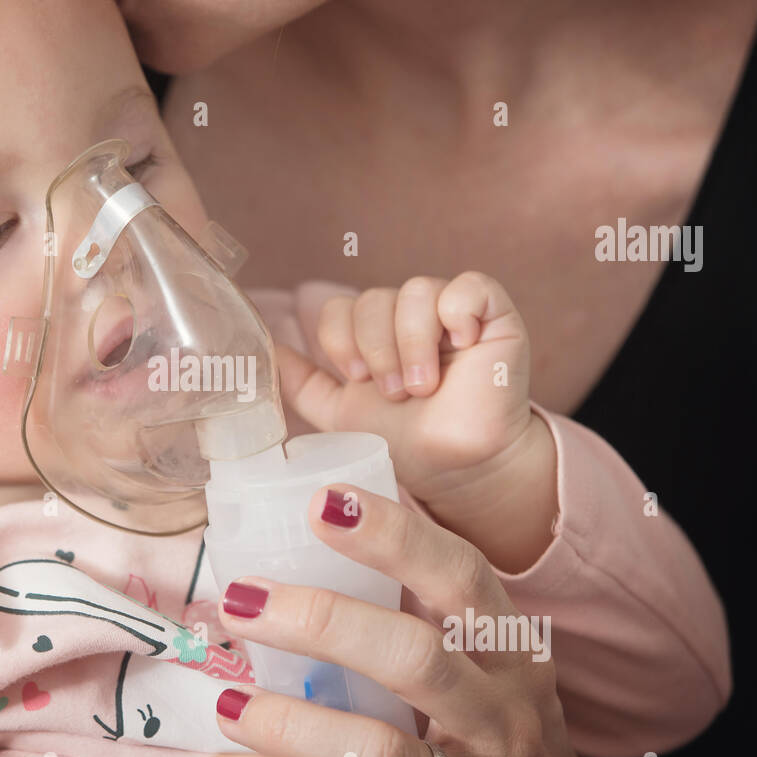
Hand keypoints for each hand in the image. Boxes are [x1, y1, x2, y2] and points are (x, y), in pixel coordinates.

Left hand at [214, 484, 615, 756]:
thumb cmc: (498, 715)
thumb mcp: (488, 653)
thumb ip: (427, 598)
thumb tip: (333, 512)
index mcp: (509, 649)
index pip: (460, 576)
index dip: (395, 535)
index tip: (324, 502)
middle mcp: (501, 713)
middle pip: (415, 657)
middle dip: (323, 622)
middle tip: (243, 599)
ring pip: (382, 752)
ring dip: (296, 725)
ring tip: (232, 702)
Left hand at [278, 272, 556, 570]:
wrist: (459, 470)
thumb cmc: (406, 442)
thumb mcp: (340, 413)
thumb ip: (302, 383)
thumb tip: (263, 353)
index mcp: (374, 333)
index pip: (340, 308)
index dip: (341, 340)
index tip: (356, 381)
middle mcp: (409, 316)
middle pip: (372, 298)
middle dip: (376, 349)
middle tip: (395, 393)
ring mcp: (451, 312)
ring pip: (414, 290)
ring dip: (412, 343)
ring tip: (425, 385)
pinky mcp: (493, 315)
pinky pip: (469, 286)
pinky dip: (458, 312)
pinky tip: (461, 345)